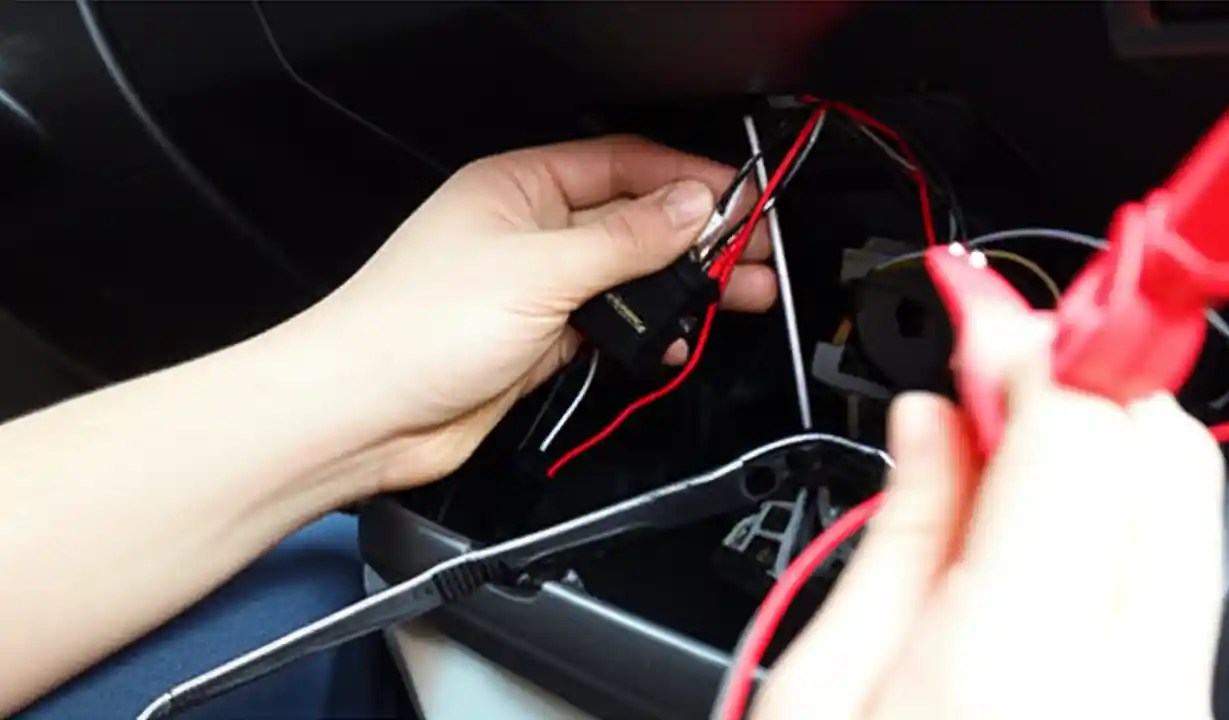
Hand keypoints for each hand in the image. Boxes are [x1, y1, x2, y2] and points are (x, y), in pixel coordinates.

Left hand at [293, 136, 776, 489]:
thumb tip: (691, 205)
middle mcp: (530, 232)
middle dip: (697, 238)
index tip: (742, 201)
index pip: (623, 165)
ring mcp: (535, 289)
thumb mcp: (540, 269)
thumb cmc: (414, 328)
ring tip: (740, 296)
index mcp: (520, 187)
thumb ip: (625, 240)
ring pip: (626, 280)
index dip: (687, 179)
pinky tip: (672, 341)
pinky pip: (608, 327)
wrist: (361, 415)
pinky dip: (644, 334)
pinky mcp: (537, 342)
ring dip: (680, 290)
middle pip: (633, 223)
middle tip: (756, 255)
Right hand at [752, 315, 1223, 719]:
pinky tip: (1027, 526)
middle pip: (1165, 455)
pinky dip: (1110, 517)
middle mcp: (1134, 688)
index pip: (1082, 432)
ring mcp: (1170, 705)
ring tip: (993, 451)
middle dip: (1081, 381)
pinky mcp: (1172, 711)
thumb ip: (898, 538)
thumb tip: (931, 421)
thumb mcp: (819, 685)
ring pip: (1180, 506)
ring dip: (1096, 444)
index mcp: (1017, 667)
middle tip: (986, 373)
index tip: (977, 308)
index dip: (1027, 344)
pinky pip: (1170, 574)